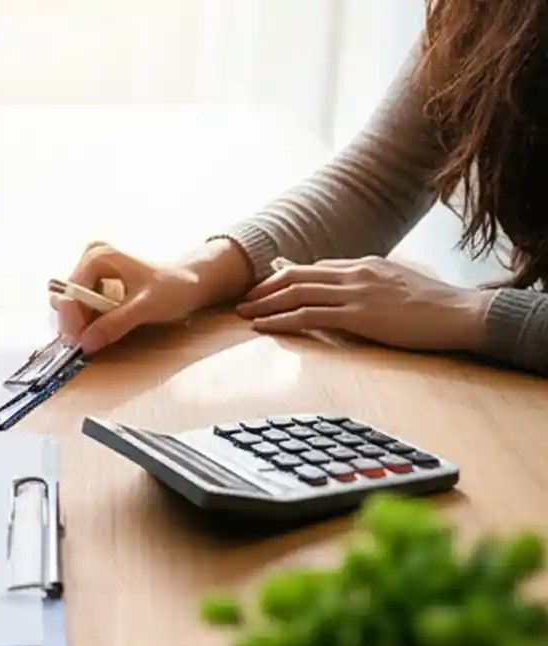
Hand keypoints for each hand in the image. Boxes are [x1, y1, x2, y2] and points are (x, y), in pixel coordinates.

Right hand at [56, 241, 207, 353]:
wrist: (193, 282)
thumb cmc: (174, 287)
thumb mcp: (146, 306)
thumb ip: (115, 323)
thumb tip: (86, 343)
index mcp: (98, 256)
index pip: (70, 293)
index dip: (72, 320)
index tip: (79, 344)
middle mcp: (89, 260)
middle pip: (67, 299)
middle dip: (74, 325)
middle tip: (85, 347)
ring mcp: (92, 273)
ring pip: (73, 307)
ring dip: (81, 327)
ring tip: (95, 342)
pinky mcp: (97, 286)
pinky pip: (83, 309)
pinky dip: (90, 325)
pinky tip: (101, 334)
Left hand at [236, 256, 494, 350]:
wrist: (460, 313)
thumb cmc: (431, 305)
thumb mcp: (393, 284)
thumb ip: (362, 282)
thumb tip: (340, 285)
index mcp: (362, 264)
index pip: (312, 267)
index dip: (282, 278)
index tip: (260, 288)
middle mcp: (354, 272)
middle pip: (296, 275)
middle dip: (264, 288)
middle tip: (241, 300)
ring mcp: (355, 292)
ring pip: (297, 293)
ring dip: (265, 303)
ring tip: (242, 313)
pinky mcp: (358, 315)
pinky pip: (309, 315)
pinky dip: (281, 319)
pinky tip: (263, 326)